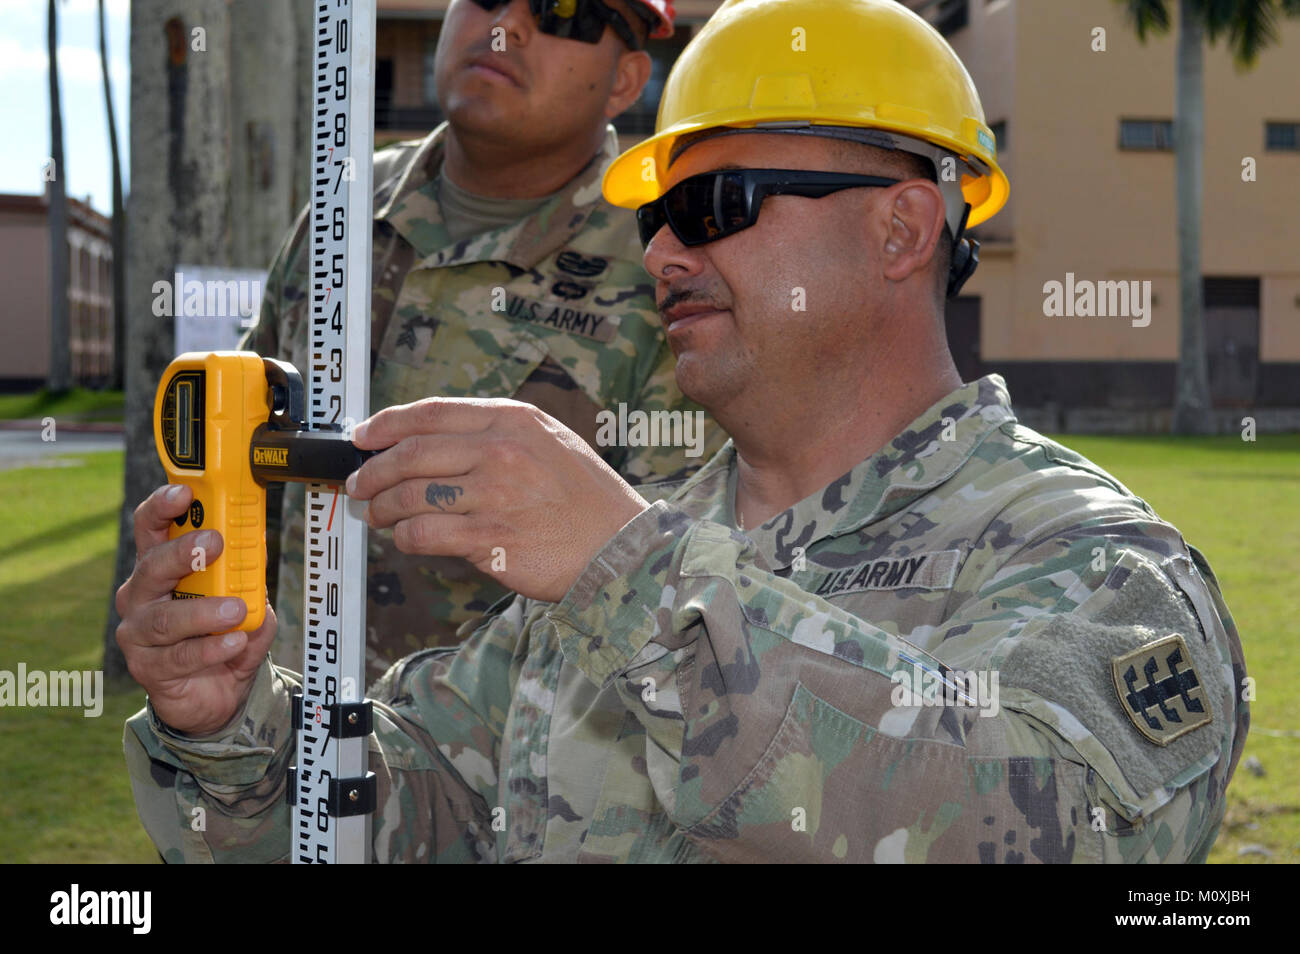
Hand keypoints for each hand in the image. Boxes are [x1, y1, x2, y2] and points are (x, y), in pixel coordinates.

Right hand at [115, 484, 275, 736]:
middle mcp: (141, 595)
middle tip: (213, 544)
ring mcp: (138, 633)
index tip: (184, 494)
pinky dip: (211, 648)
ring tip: (235, 610)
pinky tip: (234, 643)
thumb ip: (249, 580)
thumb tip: (259, 558)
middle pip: (151, 567)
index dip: (162, 507)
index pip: (151, 528)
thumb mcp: (244, 601)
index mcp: (161, 566)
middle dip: (182, 553)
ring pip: (164, 617)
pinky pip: (177, 656)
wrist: (214, 694)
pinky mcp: (147, 667)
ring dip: (203, 611)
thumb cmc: (220, 635)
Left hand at [347, 398, 649, 602]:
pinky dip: (405, 537)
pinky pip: (424, 534)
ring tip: (377, 515)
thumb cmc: (585, 499)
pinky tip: (406, 538)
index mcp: (513, 419)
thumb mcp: (548, 442)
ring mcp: (494, 495)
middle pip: (411, 453)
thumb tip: (429, 443)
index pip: (431, 413)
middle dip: (372, 470)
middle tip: (359, 483)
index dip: (386, 424)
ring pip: (409, 495)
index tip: (363, 436)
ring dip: (382, 507)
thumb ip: (495, 435)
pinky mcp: (489, 539)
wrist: (619, 547)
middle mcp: (501, 451)